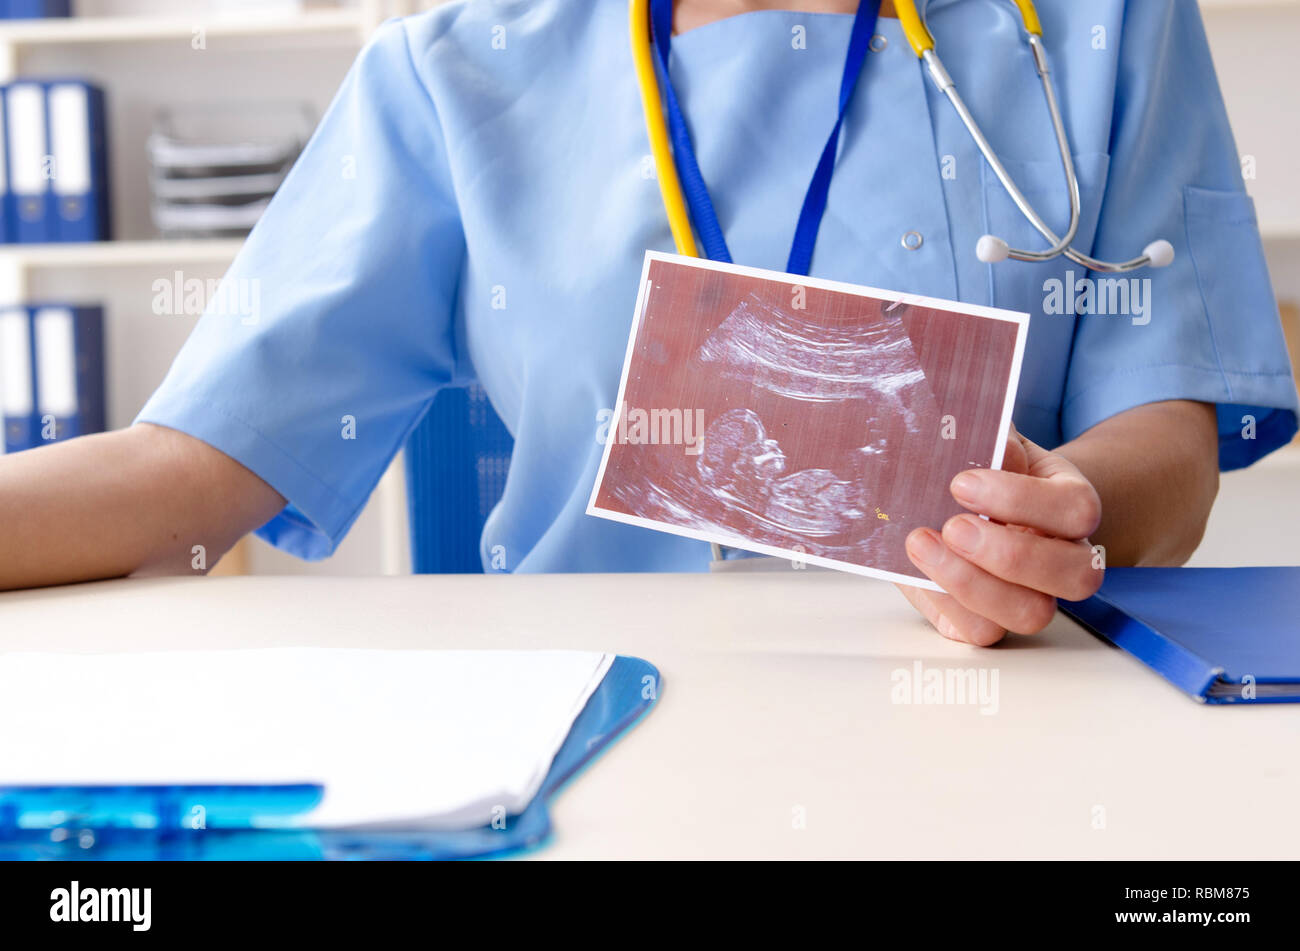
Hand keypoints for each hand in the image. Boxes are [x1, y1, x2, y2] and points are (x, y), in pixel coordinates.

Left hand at [898, 427, 1104, 645]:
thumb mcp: (981, 437)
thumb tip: (998, 448)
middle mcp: (1064, 556)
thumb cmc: (974, 466)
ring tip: (922, 544)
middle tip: (952, 525)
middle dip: (1009, 554)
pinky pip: (981, 631)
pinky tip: (917, 569)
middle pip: (1077, 576)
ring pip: (1031, 614)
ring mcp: (1032, 594)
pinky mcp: (988, 620)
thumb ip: (989, 435)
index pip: (1077, 510)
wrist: (946, 496)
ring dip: (972, 583)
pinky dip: (945, 603)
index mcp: (1069, 503)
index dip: (1022, 500)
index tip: (961, 482)